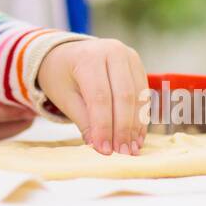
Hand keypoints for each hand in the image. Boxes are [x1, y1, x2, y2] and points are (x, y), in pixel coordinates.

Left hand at [36, 38, 148, 155]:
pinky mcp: (137, 64)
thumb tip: (101, 148)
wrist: (66, 54)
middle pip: (124, 96)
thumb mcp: (65, 98)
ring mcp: (128, 56)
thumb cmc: (62, 76)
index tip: (104, 150)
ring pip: (137, 96)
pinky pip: (143, 94)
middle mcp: (112, 51)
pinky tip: (137, 136)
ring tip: (131, 149)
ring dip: (136, 125)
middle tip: (122, 153)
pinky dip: (141, 117)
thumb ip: (84, 121)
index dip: (104, 126)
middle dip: (123, 128)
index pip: (100, 97)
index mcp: (88, 57)